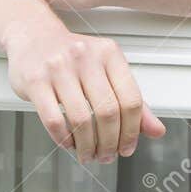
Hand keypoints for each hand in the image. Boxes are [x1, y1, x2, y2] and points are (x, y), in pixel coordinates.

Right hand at [6, 26, 166, 162]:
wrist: (33, 35)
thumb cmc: (74, 57)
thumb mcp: (108, 70)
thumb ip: (132, 100)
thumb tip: (157, 130)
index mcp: (109, 53)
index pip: (131, 99)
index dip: (132, 131)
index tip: (127, 148)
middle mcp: (86, 57)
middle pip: (108, 112)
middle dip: (110, 143)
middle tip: (106, 156)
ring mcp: (59, 67)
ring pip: (81, 119)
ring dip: (87, 146)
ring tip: (88, 154)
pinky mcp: (35, 80)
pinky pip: (54, 120)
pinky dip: (64, 140)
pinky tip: (69, 144)